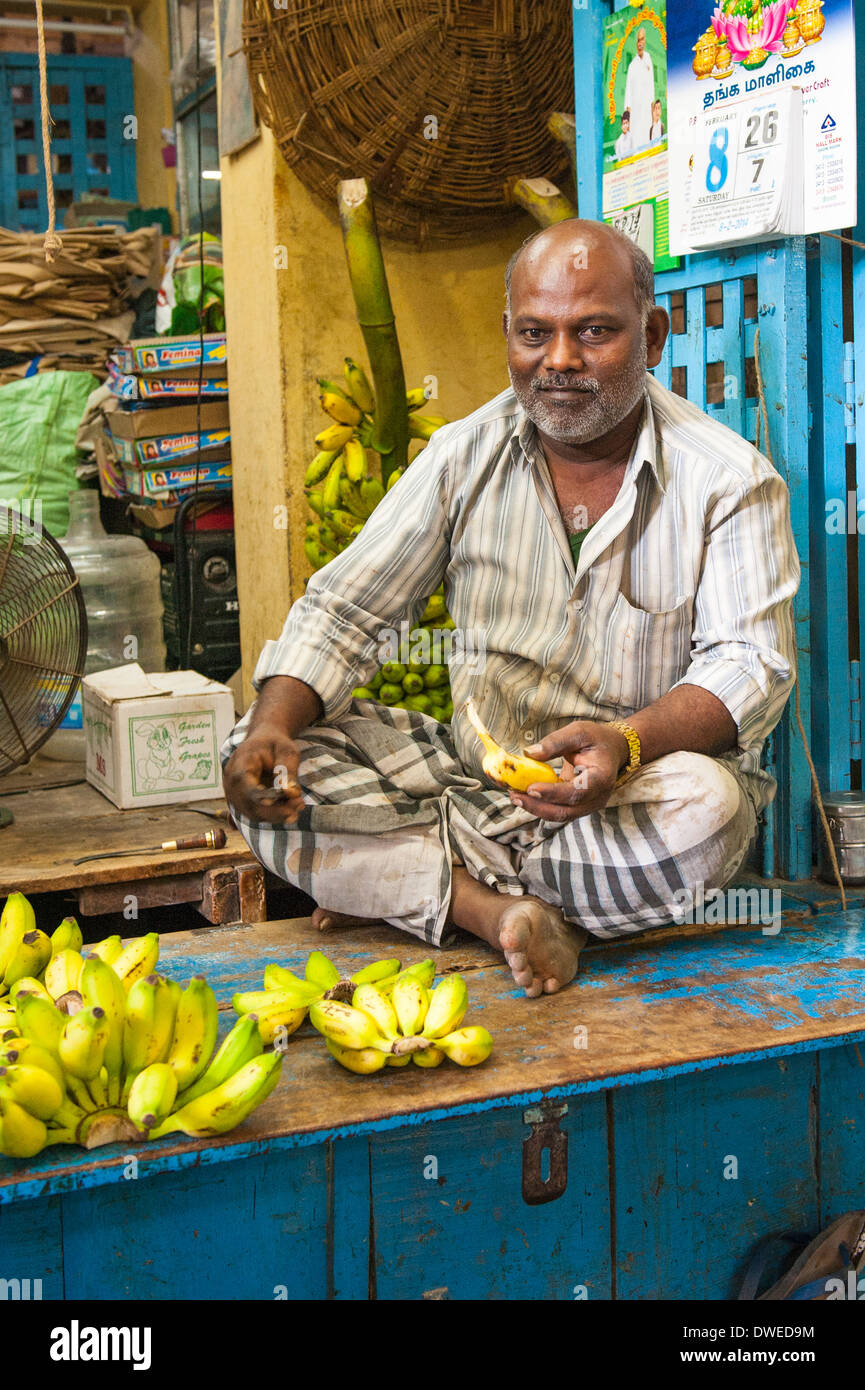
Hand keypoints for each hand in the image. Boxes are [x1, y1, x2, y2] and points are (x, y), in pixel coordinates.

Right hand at [222, 724, 304, 824]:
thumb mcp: (286, 750)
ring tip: (299, 805)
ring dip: (277, 814)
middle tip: (300, 804)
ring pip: (254, 814)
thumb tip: (290, 793)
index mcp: (239, 766)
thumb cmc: (275, 744)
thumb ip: (287, 770)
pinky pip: (255, 814)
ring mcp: (234, 795)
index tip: (285, 798)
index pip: (248, 788)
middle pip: (250, 806)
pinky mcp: (241, 803)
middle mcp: (232, 783)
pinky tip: (290, 810)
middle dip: (277, 810)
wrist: (262, 742)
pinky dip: (273, 815)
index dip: (265, 797)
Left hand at [508, 720, 629, 822]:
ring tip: (515, 796)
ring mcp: (588, 806)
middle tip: (514, 795)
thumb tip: (529, 753)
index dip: (553, 793)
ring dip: (535, 808)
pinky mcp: (578, 807)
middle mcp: (597, 797)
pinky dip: (539, 805)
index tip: (531, 788)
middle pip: (566, 810)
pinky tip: (523, 796)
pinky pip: (557, 811)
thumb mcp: (578, 732)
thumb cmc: (595, 739)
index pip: (577, 791)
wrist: (611, 750)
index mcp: (601, 778)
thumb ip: (555, 742)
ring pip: (559, 815)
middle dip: (538, 805)